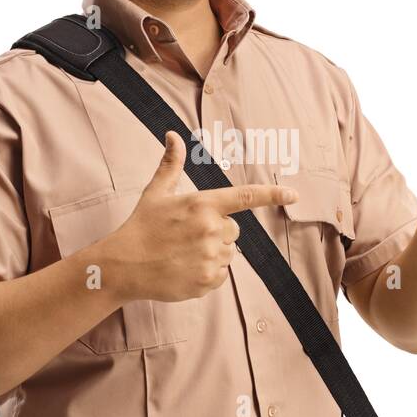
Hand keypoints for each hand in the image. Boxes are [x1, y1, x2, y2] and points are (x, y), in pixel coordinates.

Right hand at [106, 131, 298, 302]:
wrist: (123, 266)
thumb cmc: (141, 226)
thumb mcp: (156, 193)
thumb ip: (171, 164)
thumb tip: (173, 135)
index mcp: (203, 204)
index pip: (246, 197)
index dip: (273, 194)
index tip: (294, 195)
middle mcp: (211, 230)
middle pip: (234, 231)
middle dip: (217, 232)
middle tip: (187, 236)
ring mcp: (210, 257)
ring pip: (228, 254)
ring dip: (212, 253)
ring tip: (182, 253)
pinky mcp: (206, 281)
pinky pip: (220, 275)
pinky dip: (207, 274)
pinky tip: (184, 269)